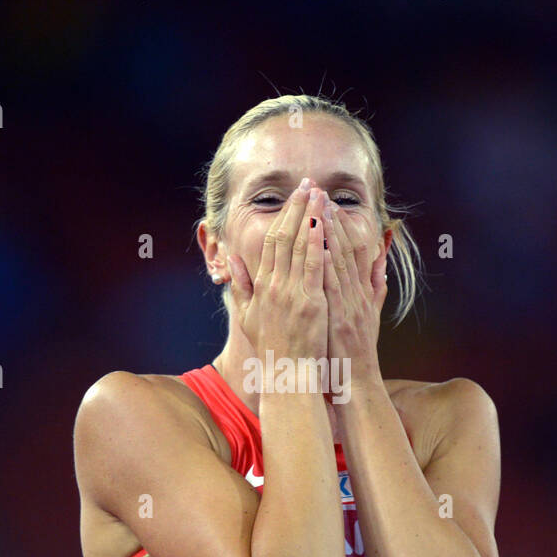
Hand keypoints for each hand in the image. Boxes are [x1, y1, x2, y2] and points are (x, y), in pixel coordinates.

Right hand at [227, 181, 330, 359]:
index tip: (293, 198)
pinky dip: (317, 243)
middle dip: (296, 207)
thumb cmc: (272, 347)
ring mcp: (290, 292)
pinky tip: (324, 224)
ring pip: (298, 246)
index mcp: (262, 286)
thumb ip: (241, 287)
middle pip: (284, 236)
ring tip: (318, 194)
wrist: (286, 373)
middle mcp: (274, 284)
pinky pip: (312, 266)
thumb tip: (232, 262)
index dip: (283, 216)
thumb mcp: (248, 316)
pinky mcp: (308, 302)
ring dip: (309, 217)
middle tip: (307, 184)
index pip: (271, 242)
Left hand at [322, 198, 387, 380]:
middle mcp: (356, 293)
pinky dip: (326, 266)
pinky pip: (333, 287)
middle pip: (344, 249)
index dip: (340, 225)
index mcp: (360, 290)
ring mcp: (349, 304)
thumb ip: (376, 283)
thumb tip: (382, 257)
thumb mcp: (372, 313)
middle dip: (332, 220)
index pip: (350, 250)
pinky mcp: (340, 317)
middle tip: (320, 193)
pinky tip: (318, 247)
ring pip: (339, 262)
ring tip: (318, 209)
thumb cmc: (358, 350)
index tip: (328, 202)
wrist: (357, 380)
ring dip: (328, 235)